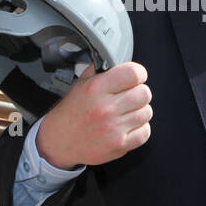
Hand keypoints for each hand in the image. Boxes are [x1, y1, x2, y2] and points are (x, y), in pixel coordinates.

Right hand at [34, 61, 151, 168]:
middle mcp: (106, 108)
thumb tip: (116, 60)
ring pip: (146, 112)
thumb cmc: (70, 113)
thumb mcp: (79, 84)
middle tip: (129, 96)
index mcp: (96, 89)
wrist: (58, 142)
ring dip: (139, 111)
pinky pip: (145, 132)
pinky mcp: (119, 145)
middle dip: (139, 92)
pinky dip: (140, 128)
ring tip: (126, 112)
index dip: (138, 73)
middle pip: (144, 93)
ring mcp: (114, 128)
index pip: (133, 73)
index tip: (135, 77)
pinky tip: (128, 125)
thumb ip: (99, 70)